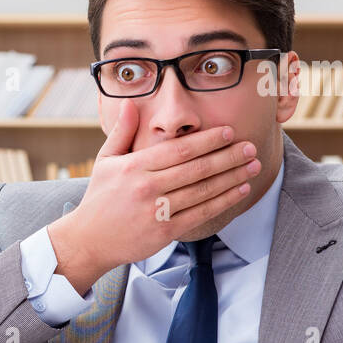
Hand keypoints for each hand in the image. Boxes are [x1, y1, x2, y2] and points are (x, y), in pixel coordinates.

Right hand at [46, 101, 260, 292]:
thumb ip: (122, 131)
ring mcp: (157, 210)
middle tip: (250, 147)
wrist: (89, 239)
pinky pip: (201, 213)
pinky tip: (239, 190)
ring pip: (203, 190)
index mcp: (134, 166)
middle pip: (196, 168)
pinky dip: (223, 201)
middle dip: (228, 156)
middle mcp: (147, 187)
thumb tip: (131, 102)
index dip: (206, 140)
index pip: (178, 149)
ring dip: (232, 177)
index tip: (228, 132)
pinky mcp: (165, 231)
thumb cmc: (100, 198)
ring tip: (252, 166)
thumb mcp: (105, 161)